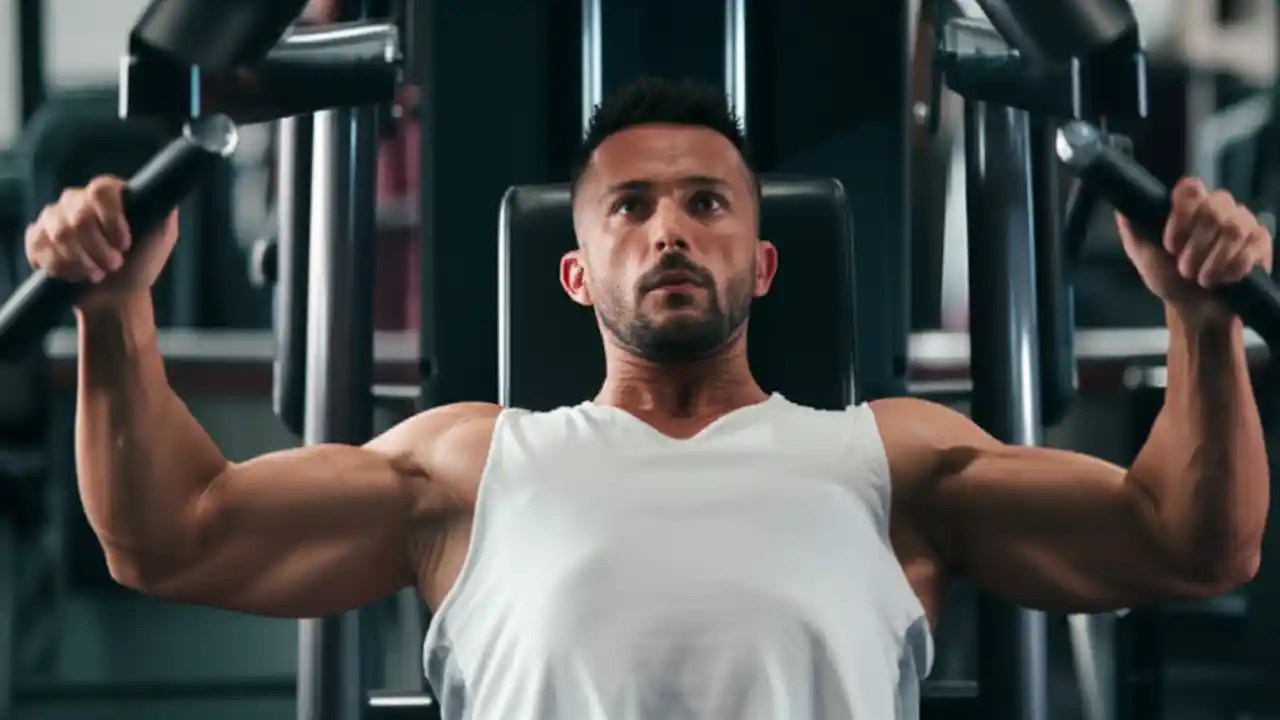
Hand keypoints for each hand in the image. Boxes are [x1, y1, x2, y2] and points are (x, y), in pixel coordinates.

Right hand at [23, 175, 178, 310]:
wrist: (118, 295)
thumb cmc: (141, 262)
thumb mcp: (161, 236)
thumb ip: (163, 211)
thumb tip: (165, 188)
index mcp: (107, 194)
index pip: (101, 190)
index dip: (111, 219)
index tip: (125, 244)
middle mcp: (76, 199)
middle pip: (79, 217)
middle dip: (99, 249)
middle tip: (114, 265)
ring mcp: (53, 218)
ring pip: (59, 234)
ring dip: (82, 261)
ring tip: (97, 274)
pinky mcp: (36, 239)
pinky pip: (39, 248)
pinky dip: (61, 269)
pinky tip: (76, 276)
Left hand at [1116, 178, 1272, 325]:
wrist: (1194, 311)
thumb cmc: (1169, 279)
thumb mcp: (1143, 255)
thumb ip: (1132, 228)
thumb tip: (1120, 204)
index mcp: (1190, 206)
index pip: (1190, 187)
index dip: (1181, 214)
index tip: (1170, 244)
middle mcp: (1219, 208)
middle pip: (1214, 207)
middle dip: (1196, 246)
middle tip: (1185, 269)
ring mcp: (1243, 223)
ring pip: (1234, 229)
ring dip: (1213, 261)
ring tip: (1202, 279)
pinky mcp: (1261, 243)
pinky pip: (1254, 246)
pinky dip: (1234, 268)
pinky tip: (1225, 280)